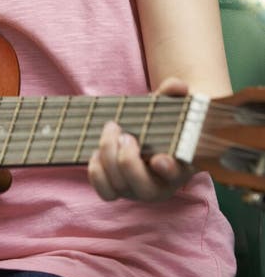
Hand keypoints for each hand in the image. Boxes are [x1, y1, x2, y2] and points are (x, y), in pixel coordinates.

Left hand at [87, 78, 193, 201]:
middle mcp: (160, 185)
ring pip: (119, 188)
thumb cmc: (166, 119)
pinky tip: (97, 150)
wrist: (152, 133)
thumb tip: (177, 86)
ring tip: (111, 130)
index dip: (168, 170)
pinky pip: (104, 191)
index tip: (159, 159)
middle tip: (126, 135)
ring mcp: (137, 190)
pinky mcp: (118, 188)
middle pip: (144, 189)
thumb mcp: (172, 104)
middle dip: (128, 161)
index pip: (177, 176)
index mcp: (181, 167)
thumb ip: (176, 94)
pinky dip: (96, 171)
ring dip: (109, 159)